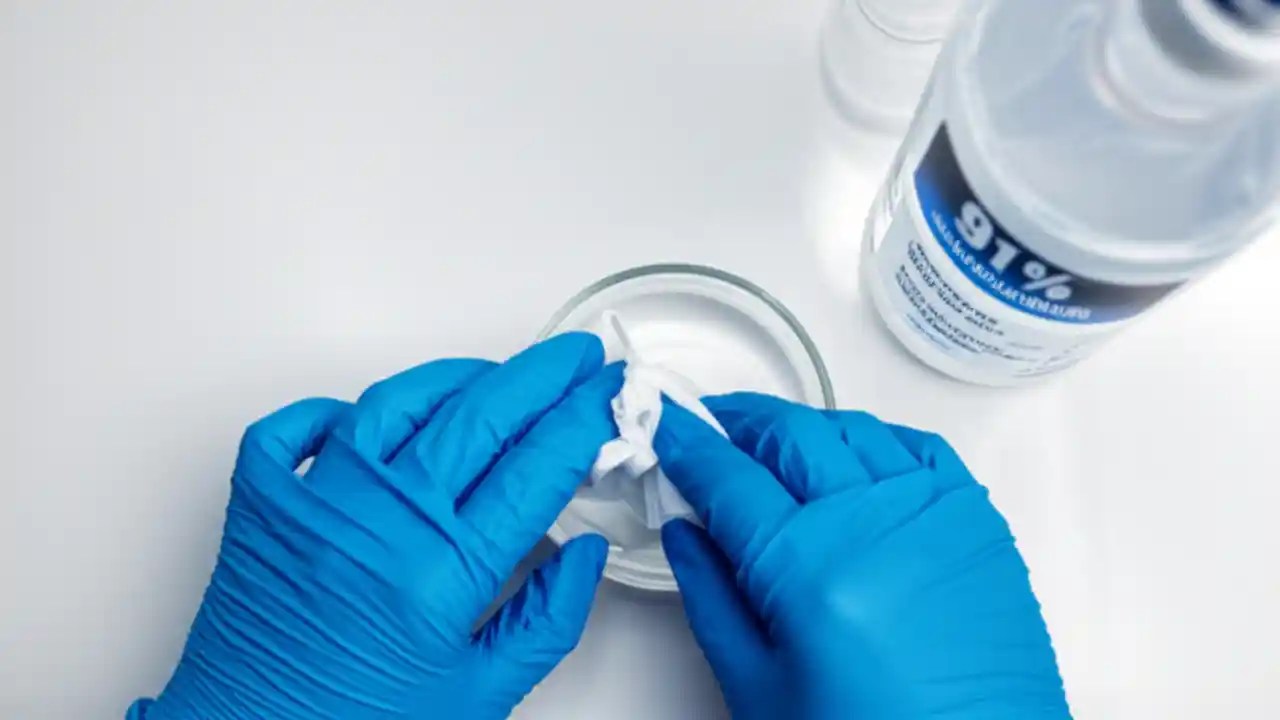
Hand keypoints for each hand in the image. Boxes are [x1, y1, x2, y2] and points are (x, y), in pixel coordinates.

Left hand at [132, 334, 621, 719]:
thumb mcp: (478, 696)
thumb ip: (545, 621)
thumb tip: (584, 554)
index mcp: (443, 572)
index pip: (537, 466)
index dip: (584, 418)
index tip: (610, 395)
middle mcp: (381, 522)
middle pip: (480, 414)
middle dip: (542, 374)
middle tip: (576, 359)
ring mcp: (317, 504)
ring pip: (398, 403)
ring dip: (457, 376)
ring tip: (496, 375)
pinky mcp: (262, 506)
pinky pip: (294, 429)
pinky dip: (332, 409)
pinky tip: (367, 415)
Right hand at [655, 393, 1070, 719]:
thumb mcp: (759, 685)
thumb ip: (711, 597)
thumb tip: (685, 530)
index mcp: (806, 567)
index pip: (727, 474)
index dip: (688, 442)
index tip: (667, 426)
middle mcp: (871, 522)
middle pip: (788, 434)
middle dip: (739, 421)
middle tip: (711, 429)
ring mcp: (929, 511)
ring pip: (851, 429)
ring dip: (801, 427)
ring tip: (774, 445)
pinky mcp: (975, 519)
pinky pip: (917, 446)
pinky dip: (873, 438)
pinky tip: (852, 456)